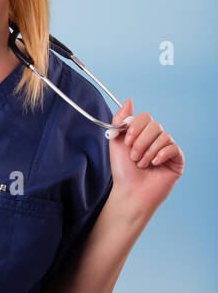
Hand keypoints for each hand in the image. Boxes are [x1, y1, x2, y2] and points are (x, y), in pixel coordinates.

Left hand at [105, 97, 183, 215]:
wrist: (130, 192)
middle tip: (133, 156)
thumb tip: (129, 100)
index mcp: (142, 133)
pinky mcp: (177, 159)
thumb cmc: (123, 170)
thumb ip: (120, 120)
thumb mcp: (116, 142)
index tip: (126, 142)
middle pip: (155, 125)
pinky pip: (172, 148)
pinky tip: (154, 164)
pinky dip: (160, 155)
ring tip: (141, 164)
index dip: (135, 127)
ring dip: (147, 152)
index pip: (145, 117)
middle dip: (140, 142)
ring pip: (163, 136)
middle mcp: (156, 138)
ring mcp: (168, 148)